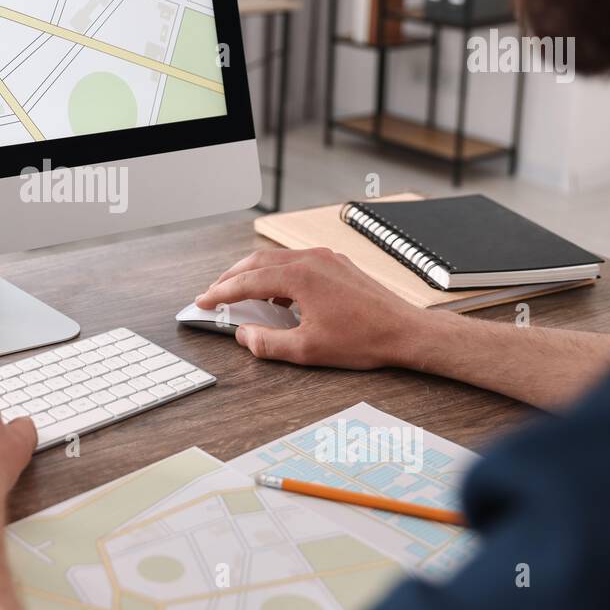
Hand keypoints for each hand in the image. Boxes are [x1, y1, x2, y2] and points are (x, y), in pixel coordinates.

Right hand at [195, 247, 426, 369]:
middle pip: (257, 261)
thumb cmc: (364, 339)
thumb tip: (244, 335)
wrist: (406, 332)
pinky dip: (277, 274)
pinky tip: (276, 295)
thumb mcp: (307, 350)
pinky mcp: (337, 264)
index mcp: (300, 276)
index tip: (203, 301)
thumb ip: (267, 343)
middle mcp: (311, 260)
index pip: (247, 281)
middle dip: (231, 277)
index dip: (220, 293)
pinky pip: (296, 262)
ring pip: (276, 259)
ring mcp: (326, 258)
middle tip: (214, 294)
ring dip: (254, 274)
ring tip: (240, 294)